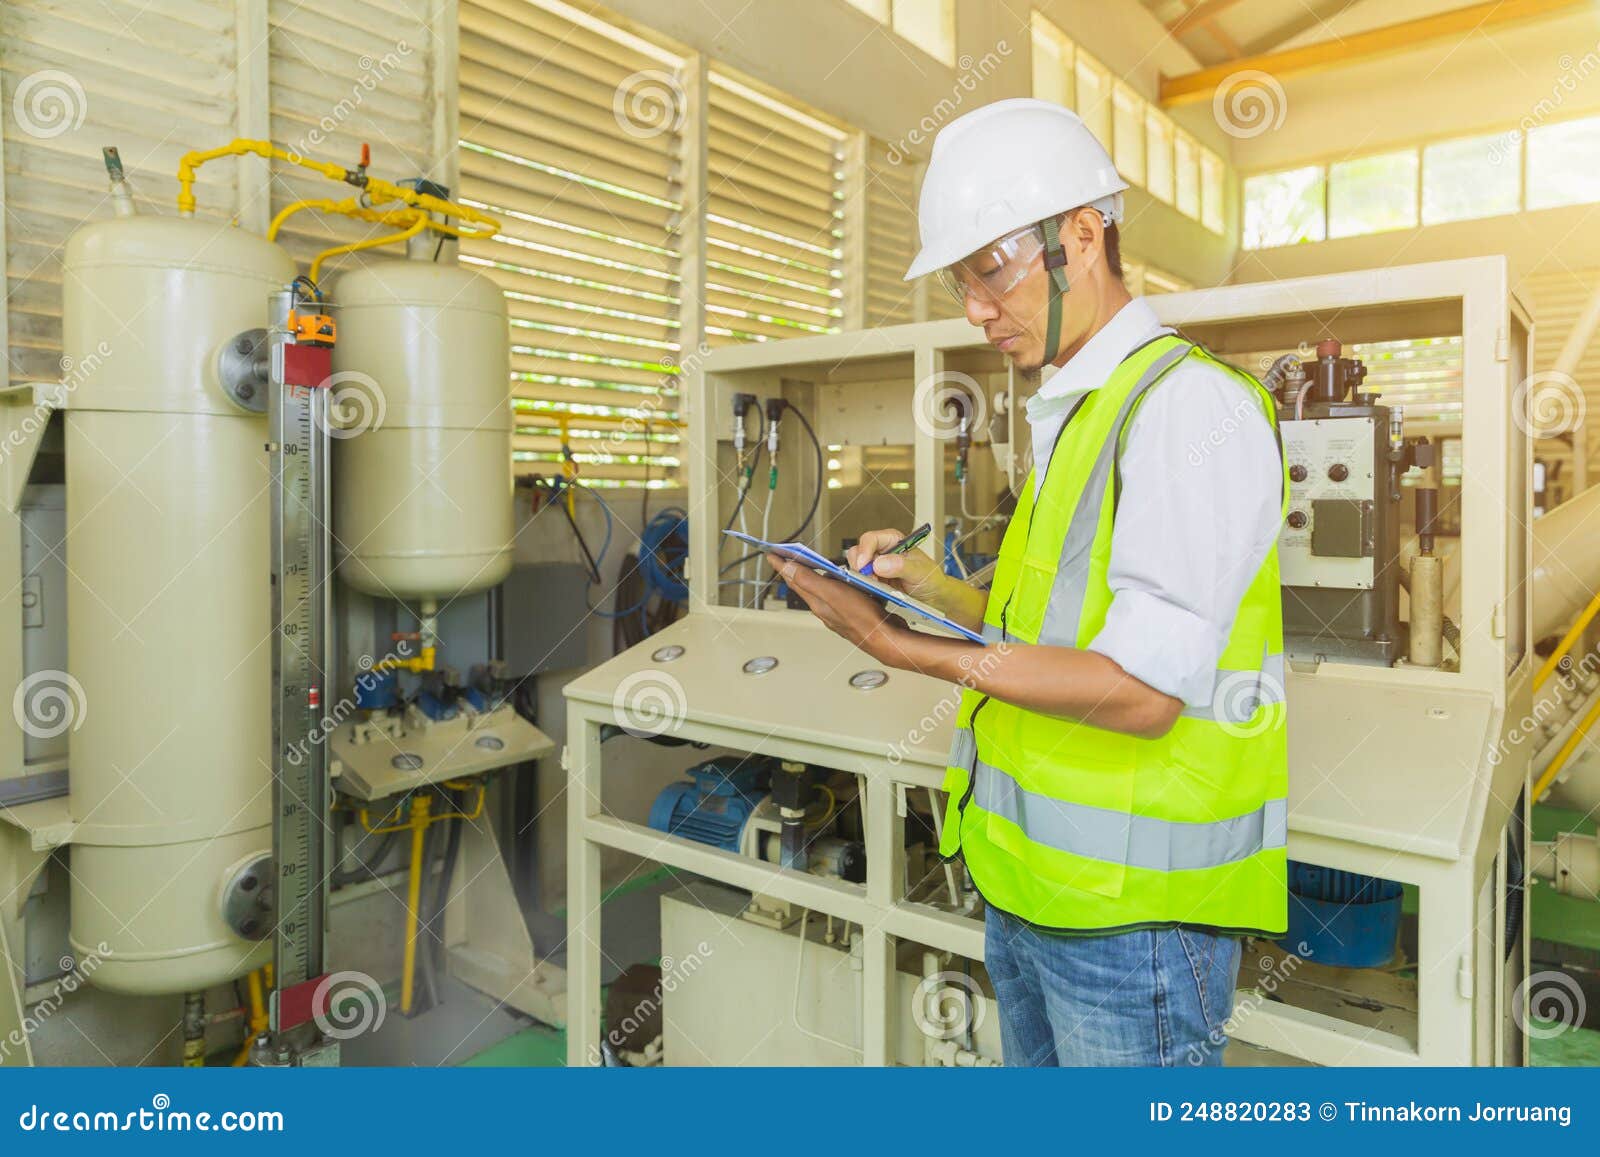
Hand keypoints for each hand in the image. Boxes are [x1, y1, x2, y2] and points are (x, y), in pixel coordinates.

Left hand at [766, 553, 912, 659]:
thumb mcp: (833, 594)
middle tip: (785, 557)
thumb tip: (787, 569)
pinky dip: (831, 584)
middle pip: (804, 585)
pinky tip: (838, 581)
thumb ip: (809, 581)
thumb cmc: (862, 618)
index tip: (772, 553)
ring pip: (819, 590)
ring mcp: (836, 611)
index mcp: (817, 602)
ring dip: (811, 576)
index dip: (782, 564)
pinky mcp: (850, 612)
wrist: (885, 638)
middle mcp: (824, 607)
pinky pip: (835, 594)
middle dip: (794, 569)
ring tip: (806, 566)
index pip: (793, 579)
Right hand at [845, 529, 944, 599]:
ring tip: (877, 586)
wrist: (934, 596)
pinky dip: (863, 587)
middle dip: (860, 567)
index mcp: (893, 541)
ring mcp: (876, 567)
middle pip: (858, 552)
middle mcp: (882, 551)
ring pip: (857, 568)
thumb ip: (901, 566)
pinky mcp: (874, 581)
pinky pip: (861, 582)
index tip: (864, 565)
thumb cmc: (931, 578)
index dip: (864, 550)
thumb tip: (880, 563)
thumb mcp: (920, 571)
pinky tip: (875, 592)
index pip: (871, 539)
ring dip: (862, 578)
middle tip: (871, 579)